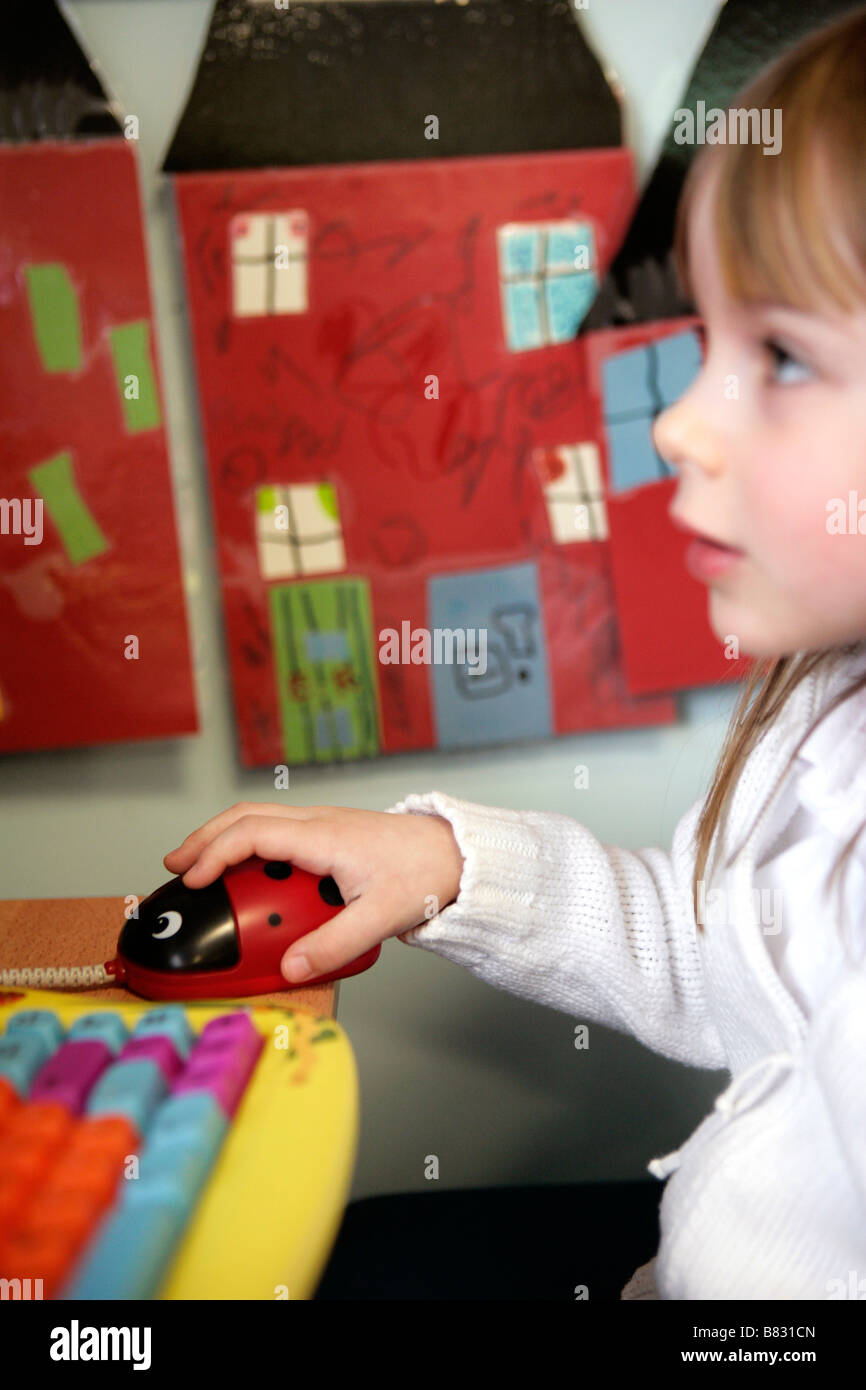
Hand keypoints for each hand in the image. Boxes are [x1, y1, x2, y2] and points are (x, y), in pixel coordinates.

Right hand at [163, 803, 463, 982]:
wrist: (458, 853)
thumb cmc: (425, 875)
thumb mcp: (381, 916)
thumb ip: (334, 944)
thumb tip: (291, 968)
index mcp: (323, 837)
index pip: (253, 833)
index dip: (215, 853)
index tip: (192, 879)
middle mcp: (318, 823)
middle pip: (246, 817)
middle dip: (205, 838)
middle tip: (175, 866)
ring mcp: (323, 826)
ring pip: (260, 820)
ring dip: (225, 839)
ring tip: (199, 867)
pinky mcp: (330, 836)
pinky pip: (278, 833)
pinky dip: (249, 846)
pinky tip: (246, 873)